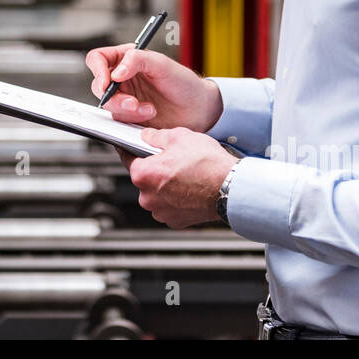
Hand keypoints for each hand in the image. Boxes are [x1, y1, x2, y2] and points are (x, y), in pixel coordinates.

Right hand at [85, 44, 223, 132]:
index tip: (108, 82)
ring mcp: (125, 97)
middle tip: (131, 102)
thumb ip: (137, 60)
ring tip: (148, 109)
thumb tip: (116, 72)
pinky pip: (118, 119)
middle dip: (114, 97)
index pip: (98, 59)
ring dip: (127, 109)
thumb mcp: (162, 64)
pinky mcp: (129, 116)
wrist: (199, 110)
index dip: (98, 70)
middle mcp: (123, 77)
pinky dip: (132, 119)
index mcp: (127, 59)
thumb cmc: (184, 83)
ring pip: (108, 105)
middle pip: (99, 85)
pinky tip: (149, 114)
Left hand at [120, 128, 236, 228]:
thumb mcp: (179, 137)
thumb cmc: (208, 165)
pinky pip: (169, 206)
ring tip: (185, 175)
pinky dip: (176, 199)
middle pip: (144, 178)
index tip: (132, 148)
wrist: (231, 188)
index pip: (127, 159)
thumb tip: (147, 136)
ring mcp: (161, 212)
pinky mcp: (175, 221)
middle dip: (155, 169)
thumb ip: (156, 136)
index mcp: (143, 175)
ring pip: (156, 194)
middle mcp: (147, 197)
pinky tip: (190, 188)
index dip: (132, 150)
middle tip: (173, 160)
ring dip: (165, 186)